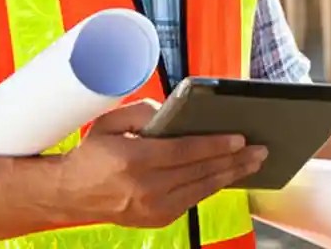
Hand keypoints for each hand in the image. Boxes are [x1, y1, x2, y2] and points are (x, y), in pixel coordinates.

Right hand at [57, 99, 266, 227]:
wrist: (70, 194)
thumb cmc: (92, 154)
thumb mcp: (110, 123)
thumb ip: (143, 111)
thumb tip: (173, 112)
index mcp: (135, 160)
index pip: (186, 151)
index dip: (216, 145)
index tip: (239, 138)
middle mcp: (147, 187)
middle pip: (201, 172)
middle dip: (234, 160)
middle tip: (260, 150)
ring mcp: (153, 208)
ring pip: (202, 189)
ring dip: (231, 175)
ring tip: (253, 163)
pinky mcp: (157, 219)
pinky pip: (193, 200)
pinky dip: (212, 186)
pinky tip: (227, 176)